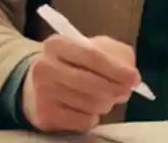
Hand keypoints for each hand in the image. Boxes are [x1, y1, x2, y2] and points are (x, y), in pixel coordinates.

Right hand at [21, 34, 140, 132]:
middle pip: (94, 84)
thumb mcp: (88, 48)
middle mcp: (45, 67)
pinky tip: (85, 109)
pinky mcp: (45, 116)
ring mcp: (43, 93)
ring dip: (105, 104)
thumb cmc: (69, 63)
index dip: (117, 69)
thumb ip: (114, 53)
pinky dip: (91, 118)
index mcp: (57, 44)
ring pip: (92, 105)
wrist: (32, 83)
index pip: (93, 57)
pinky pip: (84, 122)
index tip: (135, 78)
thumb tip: (131, 74)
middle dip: (117, 90)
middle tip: (125, 92)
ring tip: (102, 98)